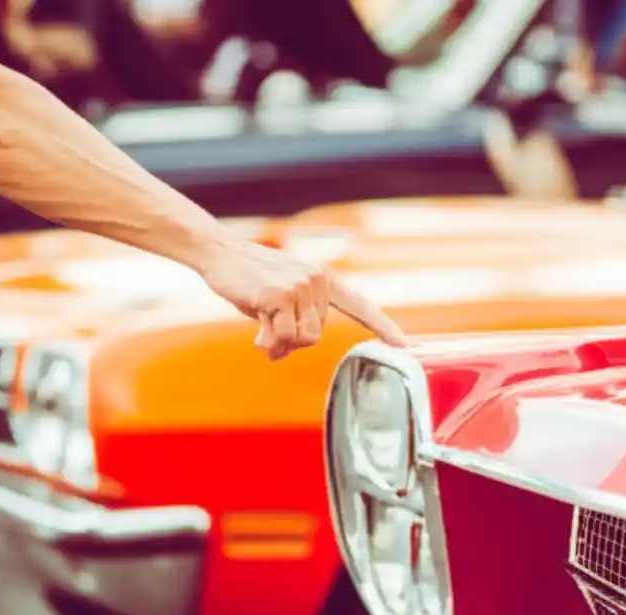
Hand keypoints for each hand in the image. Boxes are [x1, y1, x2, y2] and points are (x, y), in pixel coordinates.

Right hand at [200, 241, 407, 359]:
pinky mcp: (278, 295)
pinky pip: (281, 337)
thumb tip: (284, 350)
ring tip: (262, 325)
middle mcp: (317, 281)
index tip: (405, 345)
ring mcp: (299, 287)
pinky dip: (267, 341)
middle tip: (268, 329)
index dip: (382, 327)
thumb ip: (293, 320)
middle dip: (291, 341)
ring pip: (301, 339)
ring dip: (279, 342)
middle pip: (316, 337)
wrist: (220, 253)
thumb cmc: (248, 278)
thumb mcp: (279, 299)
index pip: (359, 305)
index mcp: (323, 280)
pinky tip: (255, 323)